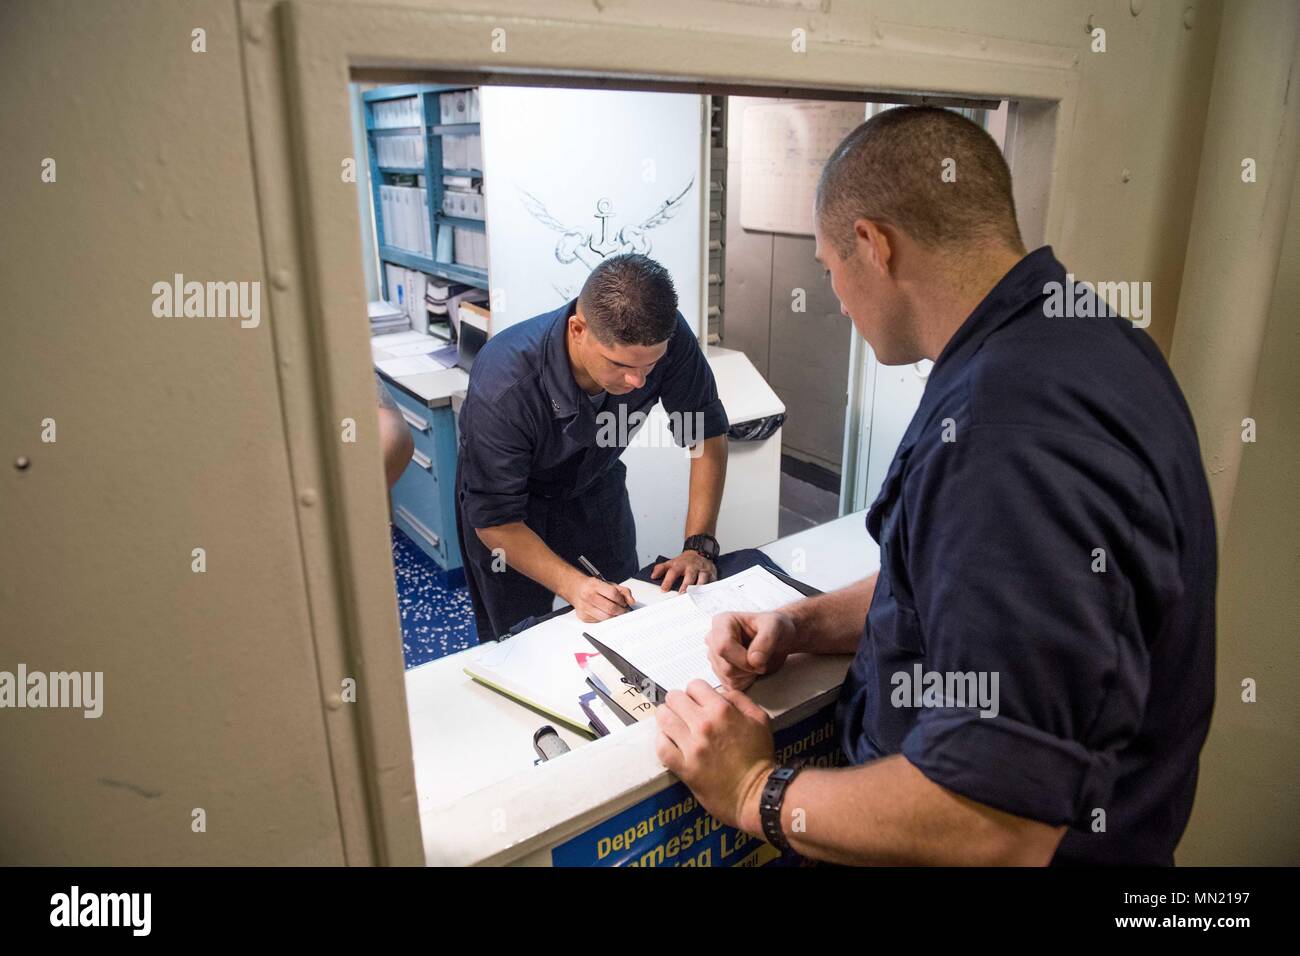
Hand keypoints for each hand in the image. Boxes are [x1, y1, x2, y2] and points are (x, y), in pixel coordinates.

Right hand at [566, 572, 634, 622]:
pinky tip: (605, 613)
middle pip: (610, 608)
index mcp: (594, 585)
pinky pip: (599, 621)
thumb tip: (631, 601)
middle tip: (623, 610)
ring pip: (605, 618)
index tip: (624, 602)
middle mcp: (587, 596)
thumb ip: (622, 591)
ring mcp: (584, 607)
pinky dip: (605, 619)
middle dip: (620, 611)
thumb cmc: (592, 587)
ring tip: (616, 613)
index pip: (613, 594)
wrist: (575, 589)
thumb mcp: (608, 584)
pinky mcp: (583, 617)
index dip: (621, 600)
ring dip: (614, 617)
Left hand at [651, 549, 716, 591]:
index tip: (663, 589)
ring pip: (702, 578)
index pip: (672, 572)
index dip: (668, 580)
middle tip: (682, 593)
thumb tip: (653, 576)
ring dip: (699, 587)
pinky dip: (710, 588)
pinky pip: (712, 581)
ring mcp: (702, 569)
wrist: (699, 551)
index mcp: (680, 565)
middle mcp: (692, 567)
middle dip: (686, 585)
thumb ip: (660, 569)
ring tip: (696, 596)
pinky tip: (708, 594)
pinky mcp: (712, 573)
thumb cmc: (684, 561)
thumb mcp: (671, 563)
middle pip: (689, 576)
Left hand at [654, 680, 774, 832]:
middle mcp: (704, 725)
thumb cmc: (759, 757)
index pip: (694, 685)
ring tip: (673, 725)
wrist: (757, 793)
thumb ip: (739, 700)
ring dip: (666, 719)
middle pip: (674, 698)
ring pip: (663, 718)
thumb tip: (719, 693)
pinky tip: (669, 742)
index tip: (696, 701)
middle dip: (678, 702)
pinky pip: (661, 747)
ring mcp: (692, 747)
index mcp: (722, 710)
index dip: (695, 692)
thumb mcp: (759, 720)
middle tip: (682, 712)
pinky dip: (662, 741)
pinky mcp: (684, 767)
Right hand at [706, 610, 797, 690]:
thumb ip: (766, 640)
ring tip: (756, 662)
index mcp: (722, 622)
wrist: (778, 638)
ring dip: (747, 675)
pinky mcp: (720, 670)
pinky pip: (729, 685)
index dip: (743, 659)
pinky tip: (751, 669)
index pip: (723, 647)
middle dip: (747, 669)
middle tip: (761, 661)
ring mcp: (716, 656)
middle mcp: (715, 638)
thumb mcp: (776, 626)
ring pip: (727, 677)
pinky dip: (745, 681)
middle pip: (725, 666)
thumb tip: (754, 659)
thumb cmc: (775, 628)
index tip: (759, 660)